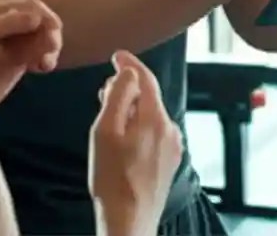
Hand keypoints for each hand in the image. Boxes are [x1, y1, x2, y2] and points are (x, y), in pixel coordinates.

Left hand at [0, 0, 61, 111]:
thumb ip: (7, 23)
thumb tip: (37, 17)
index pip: (31, 5)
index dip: (45, 20)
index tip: (49, 42)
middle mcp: (7, 18)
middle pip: (43, 19)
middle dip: (49, 37)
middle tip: (46, 58)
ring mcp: (15, 37)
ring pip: (46, 36)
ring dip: (49, 50)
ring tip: (42, 66)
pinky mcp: (21, 56)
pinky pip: (44, 52)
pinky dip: (47, 60)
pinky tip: (40, 69)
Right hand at [88, 51, 181, 235]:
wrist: (129, 219)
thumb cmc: (112, 178)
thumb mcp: (105, 130)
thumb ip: (117, 96)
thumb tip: (128, 73)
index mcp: (155, 117)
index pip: (145, 78)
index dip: (130, 63)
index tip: (117, 56)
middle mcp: (170, 128)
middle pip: (148, 96)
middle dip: (127, 89)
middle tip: (103, 93)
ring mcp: (172, 146)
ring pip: (151, 115)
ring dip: (131, 110)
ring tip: (109, 120)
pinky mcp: (169, 161)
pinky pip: (154, 133)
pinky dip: (139, 127)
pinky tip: (123, 141)